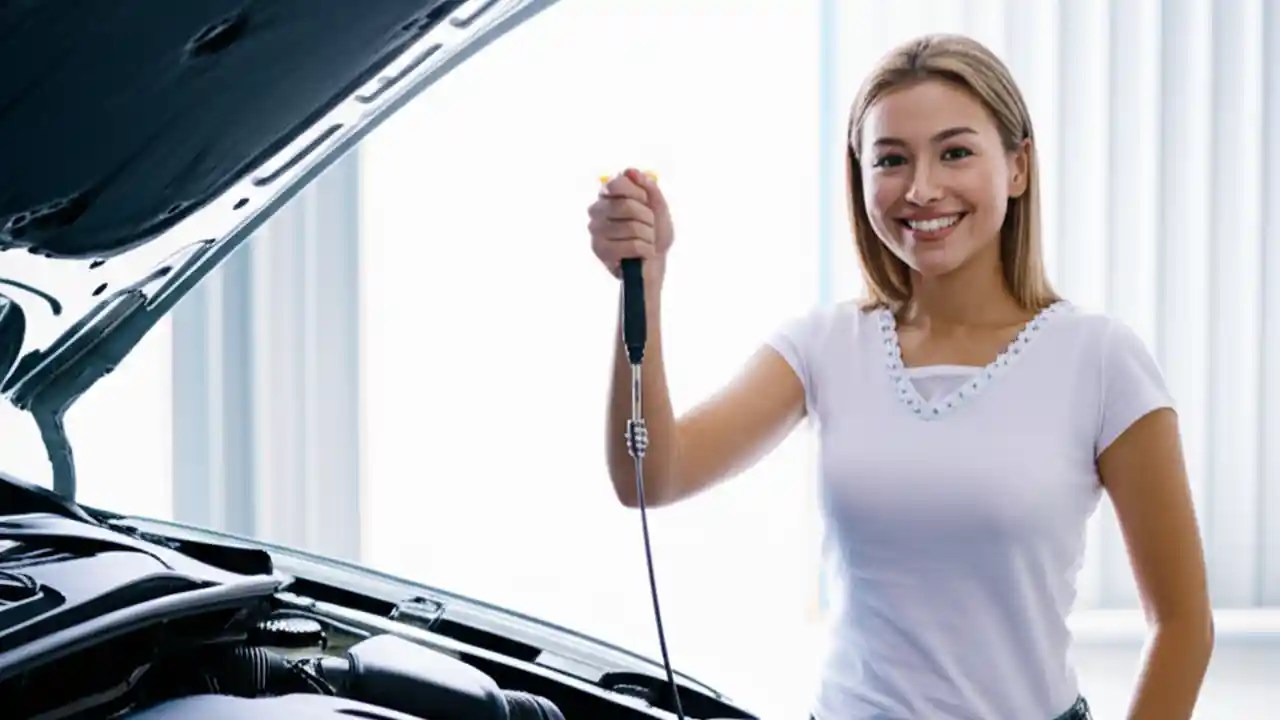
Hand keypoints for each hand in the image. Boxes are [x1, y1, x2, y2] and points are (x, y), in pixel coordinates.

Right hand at [588, 168, 673, 284]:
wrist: (655, 263)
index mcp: (608, 195)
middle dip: (647, 218)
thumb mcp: (658, 206)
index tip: (645, 202)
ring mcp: (596, 231)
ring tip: (645, 241)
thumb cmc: (654, 233)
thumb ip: (648, 187)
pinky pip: (632, 245)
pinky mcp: (600, 251)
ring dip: (648, 236)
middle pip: (626, 205)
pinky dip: (646, 250)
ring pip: (632, 227)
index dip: (638, 193)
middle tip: (648, 226)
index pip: (617, 183)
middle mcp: (596, 210)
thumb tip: (631, 171)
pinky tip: (642, 254)